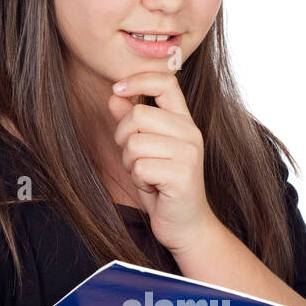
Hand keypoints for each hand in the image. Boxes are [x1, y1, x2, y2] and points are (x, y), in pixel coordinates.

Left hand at [108, 70, 218, 255]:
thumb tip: (114, 96)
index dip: (138, 80)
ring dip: (130, 164)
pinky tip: (152, 188)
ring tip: (146, 175)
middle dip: (123, 139)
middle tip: (135, 159)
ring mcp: (189, 153)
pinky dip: (138, 180)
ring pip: (135, 144)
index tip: (118, 89)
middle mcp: (190, 133)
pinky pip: (140, 167)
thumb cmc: (164, 187)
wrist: (187, 225)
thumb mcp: (145, 151)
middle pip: (137, 116)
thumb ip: (132, 122)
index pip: (165, 82)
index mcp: (184, 122)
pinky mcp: (182, 175)